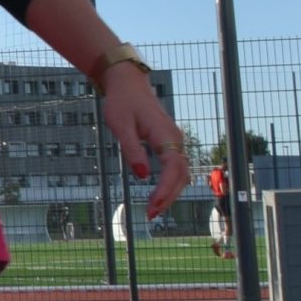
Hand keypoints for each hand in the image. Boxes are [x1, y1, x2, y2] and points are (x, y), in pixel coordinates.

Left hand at [103, 70, 190, 218]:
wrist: (128, 84)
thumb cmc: (121, 103)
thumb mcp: (120, 125)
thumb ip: (131, 149)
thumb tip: (142, 175)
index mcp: (165, 134)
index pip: (173, 168)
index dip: (165, 189)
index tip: (153, 205)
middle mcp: (175, 139)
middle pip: (181, 174)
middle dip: (168, 197)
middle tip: (150, 215)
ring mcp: (175, 141)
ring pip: (180, 173)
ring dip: (170, 193)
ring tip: (152, 211)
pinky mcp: (169, 143)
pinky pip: (175, 168)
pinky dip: (169, 184)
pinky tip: (157, 197)